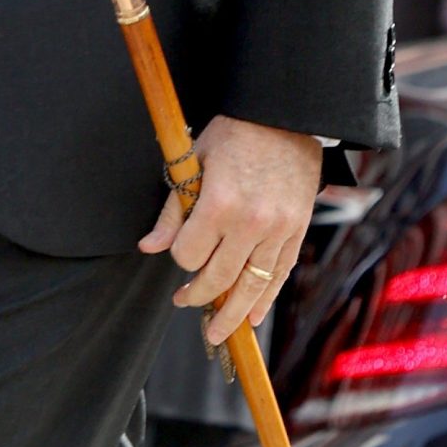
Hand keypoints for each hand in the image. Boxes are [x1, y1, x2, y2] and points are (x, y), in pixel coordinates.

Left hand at [140, 114, 321, 348]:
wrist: (286, 115)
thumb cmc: (235, 133)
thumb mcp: (195, 163)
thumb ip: (174, 211)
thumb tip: (150, 248)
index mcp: (220, 204)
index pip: (189, 255)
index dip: (180, 258)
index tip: (180, 251)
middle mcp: (251, 223)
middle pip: (219, 278)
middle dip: (199, 296)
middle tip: (185, 303)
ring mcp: (278, 229)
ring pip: (252, 286)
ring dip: (232, 314)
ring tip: (217, 332)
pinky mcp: (297, 230)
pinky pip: (280, 275)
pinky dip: (266, 300)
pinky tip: (252, 317)